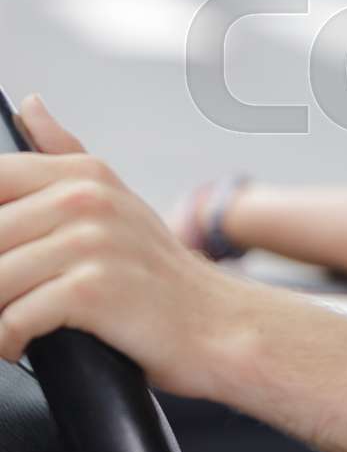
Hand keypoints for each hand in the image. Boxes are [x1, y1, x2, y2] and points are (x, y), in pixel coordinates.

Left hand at [0, 95, 268, 397]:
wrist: (219, 323)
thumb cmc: (158, 272)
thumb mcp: (116, 199)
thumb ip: (63, 154)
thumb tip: (29, 105)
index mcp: (83, 175)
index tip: (7, 250)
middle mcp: (86, 199)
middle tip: (9, 295)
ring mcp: (92, 242)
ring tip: (12, 326)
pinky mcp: (94, 289)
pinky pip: (15, 318)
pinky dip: (9, 340)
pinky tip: (21, 345)